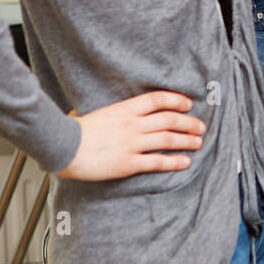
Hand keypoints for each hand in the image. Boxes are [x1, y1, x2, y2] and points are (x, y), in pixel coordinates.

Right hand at [57, 91, 204, 180]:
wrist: (63, 146)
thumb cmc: (74, 130)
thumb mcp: (96, 112)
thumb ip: (111, 112)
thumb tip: (111, 111)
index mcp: (125, 109)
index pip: (158, 100)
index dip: (177, 100)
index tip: (188, 104)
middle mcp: (132, 124)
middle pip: (169, 120)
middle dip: (188, 123)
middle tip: (200, 126)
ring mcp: (132, 143)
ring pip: (168, 140)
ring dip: (186, 141)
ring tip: (198, 142)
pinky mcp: (128, 163)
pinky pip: (157, 161)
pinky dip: (174, 161)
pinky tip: (185, 162)